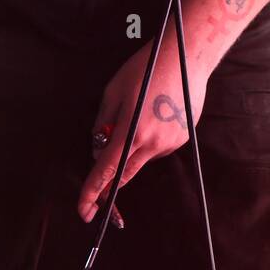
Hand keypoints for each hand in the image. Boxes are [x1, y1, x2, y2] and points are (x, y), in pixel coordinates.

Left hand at [78, 38, 209, 222]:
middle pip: (125, 175)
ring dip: (131, 151)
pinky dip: (149, 142)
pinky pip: (158, 149)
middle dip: (110, 184)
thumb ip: (103, 123)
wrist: (186, 58)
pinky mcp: (182, 140)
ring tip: (138, 116)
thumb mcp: (113, 92)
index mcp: (131, 131)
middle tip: (98, 193)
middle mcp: (152, 143)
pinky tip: (154, 116)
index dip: (92, 192)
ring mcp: (170, 144)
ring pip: (142, 160)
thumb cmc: (145, 68)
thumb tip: (99, 148)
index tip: (83, 211)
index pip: (106, 170)